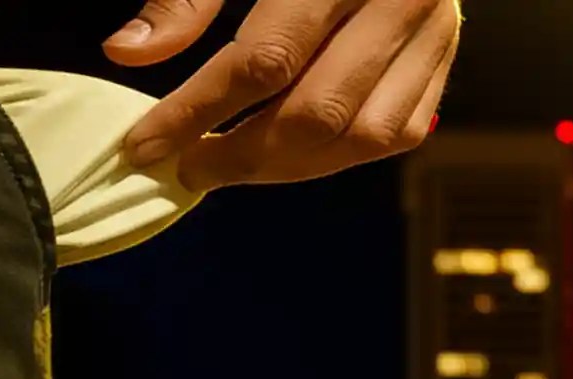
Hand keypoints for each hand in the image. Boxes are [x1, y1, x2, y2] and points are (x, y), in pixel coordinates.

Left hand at [103, 0, 460, 191]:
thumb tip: (128, 52)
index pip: (266, 60)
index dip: (198, 110)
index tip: (148, 144)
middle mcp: (399, 3)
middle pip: (317, 111)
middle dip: (243, 154)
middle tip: (189, 168)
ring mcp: (432, 37)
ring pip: (361, 136)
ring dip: (291, 166)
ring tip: (235, 167)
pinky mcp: (443, 61)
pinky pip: (395, 134)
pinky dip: (341, 155)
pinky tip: (292, 153)